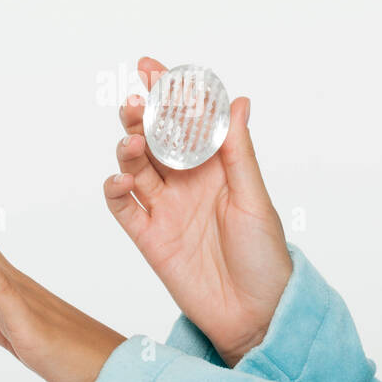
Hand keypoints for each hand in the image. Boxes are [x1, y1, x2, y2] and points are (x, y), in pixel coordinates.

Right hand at [105, 57, 292, 367]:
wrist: (255, 315)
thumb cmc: (265, 257)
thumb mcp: (254, 199)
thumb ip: (237, 151)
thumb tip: (237, 99)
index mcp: (216, 166)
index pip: (188, 119)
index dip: (169, 92)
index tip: (150, 67)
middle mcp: (187, 181)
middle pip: (155, 137)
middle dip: (141, 114)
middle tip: (134, 102)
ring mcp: (165, 208)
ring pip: (135, 165)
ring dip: (128, 147)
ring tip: (132, 142)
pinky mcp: (148, 237)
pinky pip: (123, 207)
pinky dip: (115, 189)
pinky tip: (120, 179)